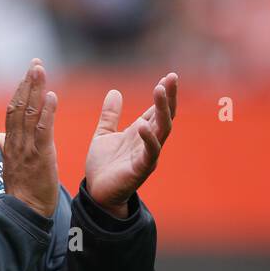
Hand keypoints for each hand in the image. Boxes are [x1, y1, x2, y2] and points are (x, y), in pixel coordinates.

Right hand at [0, 59, 58, 218]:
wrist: (24, 214)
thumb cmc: (21, 193)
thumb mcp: (11, 166)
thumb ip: (5, 147)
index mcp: (10, 144)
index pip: (13, 112)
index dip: (20, 91)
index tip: (28, 74)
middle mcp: (16, 143)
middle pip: (19, 107)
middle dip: (27, 83)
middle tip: (35, 63)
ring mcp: (27, 149)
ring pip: (29, 114)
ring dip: (36, 90)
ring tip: (40, 70)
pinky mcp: (40, 157)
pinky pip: (42, 131)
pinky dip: (46, 113)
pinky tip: (51, 96)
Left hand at [85, 72, 177, 218]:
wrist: (96, 193)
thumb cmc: (103, 166)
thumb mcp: (103, 135)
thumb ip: (110, 116)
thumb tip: (114, 92)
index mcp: (140, 133)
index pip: (156, 110)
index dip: (163, 94)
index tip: (168, 77)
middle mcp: (147, 142)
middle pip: (165, 116)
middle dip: (169, 97)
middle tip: (172, 78)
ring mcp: (146, 156)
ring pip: (161, 131)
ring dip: (162, 111)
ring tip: (159, 91)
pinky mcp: (140, 169)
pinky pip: (149, 153)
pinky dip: (147, 139)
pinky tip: (142, 124)